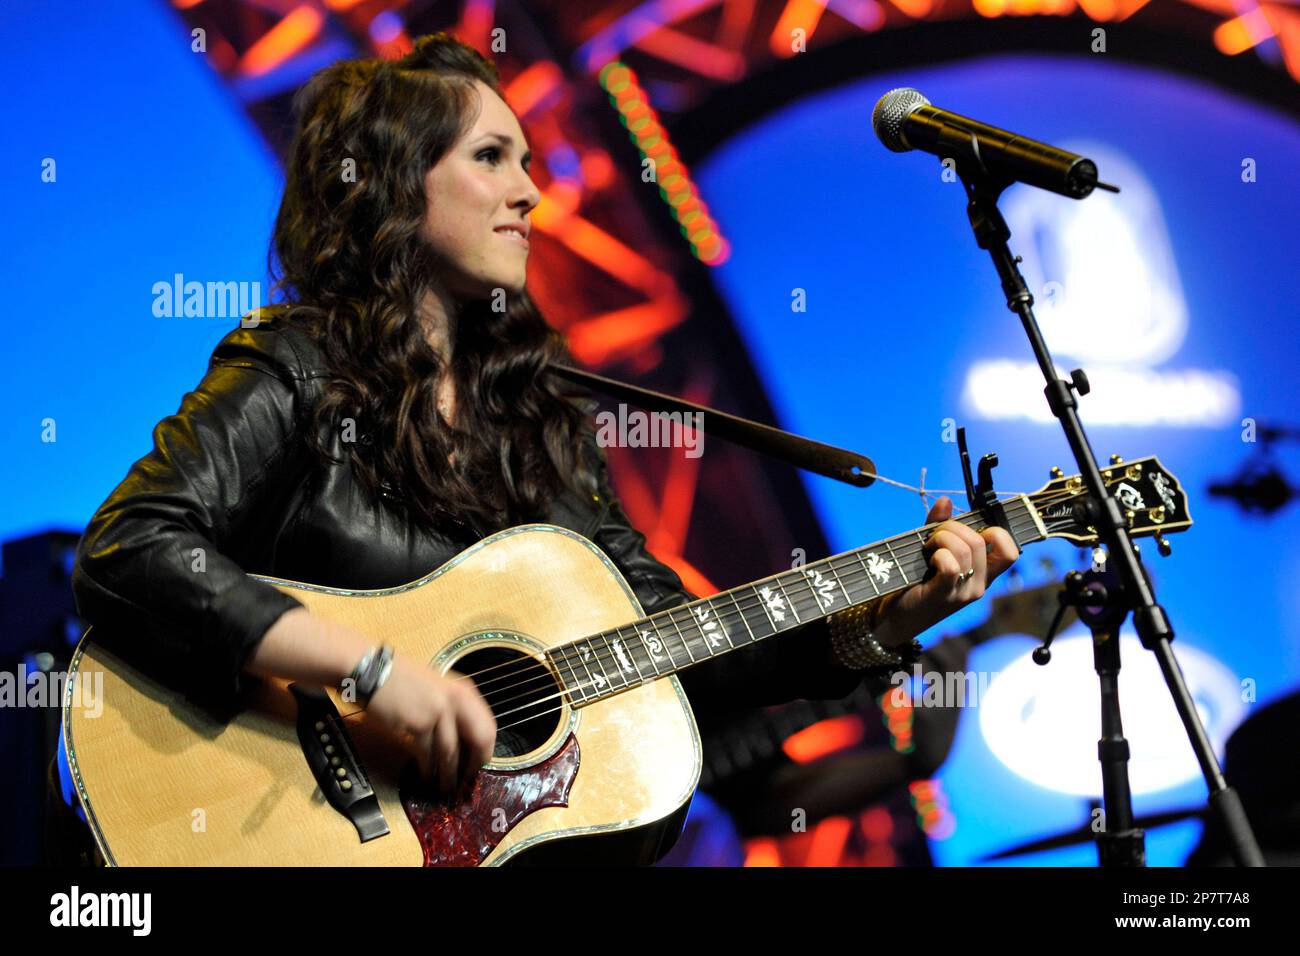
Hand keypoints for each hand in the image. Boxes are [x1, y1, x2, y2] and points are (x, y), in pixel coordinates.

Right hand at [364, 655, 497, 792]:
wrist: (375, 671)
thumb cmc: (403, 679)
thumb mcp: (439, 686)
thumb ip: (455, 708)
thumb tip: (465, 739)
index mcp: (464, 691)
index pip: (488, 726)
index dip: (486, 750)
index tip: (480, 763)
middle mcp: (456, 701)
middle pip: (479, 740)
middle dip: (474, 765)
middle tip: (467, 779)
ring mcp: (438, 712)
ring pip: (450, 753)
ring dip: (448, 774)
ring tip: (446, 786)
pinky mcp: (418, 724)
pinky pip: (427, 754)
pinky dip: (427, 768)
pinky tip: (426, 774)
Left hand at [872, 496, 1018, 648]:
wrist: (894, 616)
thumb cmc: (914, 581)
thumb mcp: (931, 550)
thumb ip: (939, 525)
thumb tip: (946, 501)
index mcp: (983, 574)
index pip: (1011, 551)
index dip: (995, 532)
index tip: (968, 530)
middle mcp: (979, 585)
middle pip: (981, 541)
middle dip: (952, 527)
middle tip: (933, 537)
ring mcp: (964, 593)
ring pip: (966, 548)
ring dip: (941, 537)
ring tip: (927, 547)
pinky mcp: (944, 596)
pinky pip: (950, 565)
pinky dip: (937, 554)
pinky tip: (927, 559)